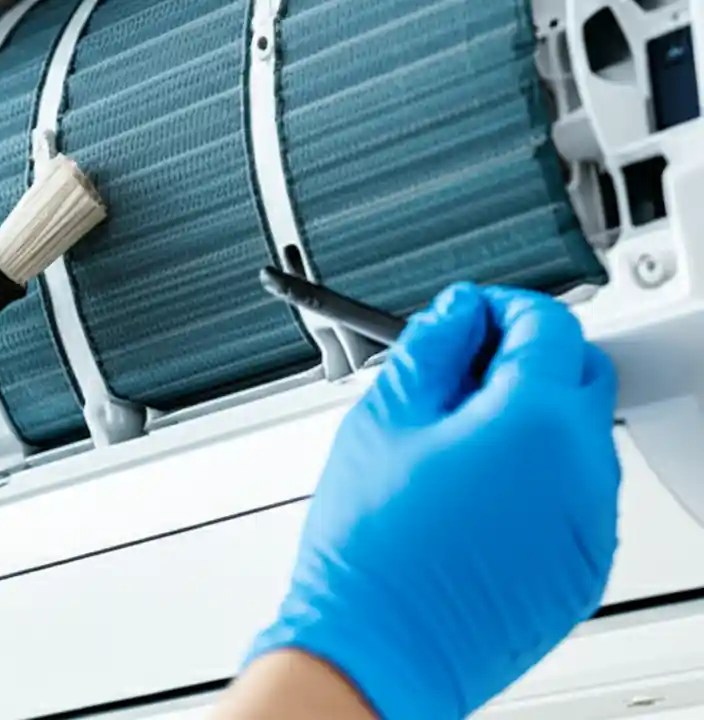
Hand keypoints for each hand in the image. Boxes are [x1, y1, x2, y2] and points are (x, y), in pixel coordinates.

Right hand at [246, 284, 619, 718]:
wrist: (377, 648)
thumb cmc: (373, 550)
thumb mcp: (383, 419)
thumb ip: (430, 348)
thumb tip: (455, 313)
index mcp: (534, 419)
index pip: (548, 324)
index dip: (502, 307)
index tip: (470, 315)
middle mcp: (581, 467)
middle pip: (580, 373)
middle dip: (527, 357)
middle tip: (463, 372)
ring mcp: (591, 522)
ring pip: (579, 437)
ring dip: (532, 419)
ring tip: (456, 444)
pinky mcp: (584, 566)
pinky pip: (575, 496)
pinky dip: (538, 478)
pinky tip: (474, 496)